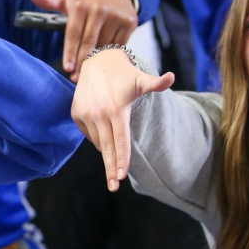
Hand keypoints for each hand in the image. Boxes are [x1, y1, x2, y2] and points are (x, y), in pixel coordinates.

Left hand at [29, 0, 137, 82]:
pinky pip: (118, 44)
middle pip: (89, 42)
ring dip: (96, 60)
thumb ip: (48, 1)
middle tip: (76, 77)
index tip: (67, 68)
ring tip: (89, 71)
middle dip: (82, 61)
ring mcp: (116, 15)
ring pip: (104, 45)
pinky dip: (111, 54)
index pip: (73, 34)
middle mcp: (99, 9)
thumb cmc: (85, 0)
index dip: (70, 52)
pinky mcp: (129, 22)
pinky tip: (104, 61)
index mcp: (81, 5)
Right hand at [71, 48, 175, 190]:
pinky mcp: (76, 114)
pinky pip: (88, 133)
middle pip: (107, 148)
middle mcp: (99, 114)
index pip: (120, 140)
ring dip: (106, 147)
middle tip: (114, 187)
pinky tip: (102, 126)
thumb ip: (156, 83)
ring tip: (112, 139)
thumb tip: (171, 77)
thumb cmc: (125, 74)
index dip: (121, 159)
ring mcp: (86, 114)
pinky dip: (96, 136)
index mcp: (117, 110)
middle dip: (110, 169)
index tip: (122, 176)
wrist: (97, 61)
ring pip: (97, 141)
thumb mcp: (141, 78)